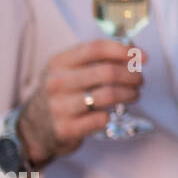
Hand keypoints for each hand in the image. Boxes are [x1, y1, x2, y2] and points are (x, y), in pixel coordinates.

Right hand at [17, 39, 142, 165]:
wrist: (34, 129)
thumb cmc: (62, 94)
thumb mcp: (69, 70)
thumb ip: (97, 58)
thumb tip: (133, 49)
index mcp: (59, 62)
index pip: (96, 48)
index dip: (124, 50)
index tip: (144, 57)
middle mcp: (57, 82)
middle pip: (107, 72)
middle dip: (132, 75)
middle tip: (140, 80)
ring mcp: (60, 106)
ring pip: (109, 95)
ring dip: (130, 94)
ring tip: (134, 95)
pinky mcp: (66, 128)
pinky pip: (102, 119)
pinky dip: (112, 116)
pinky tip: (112, 114)